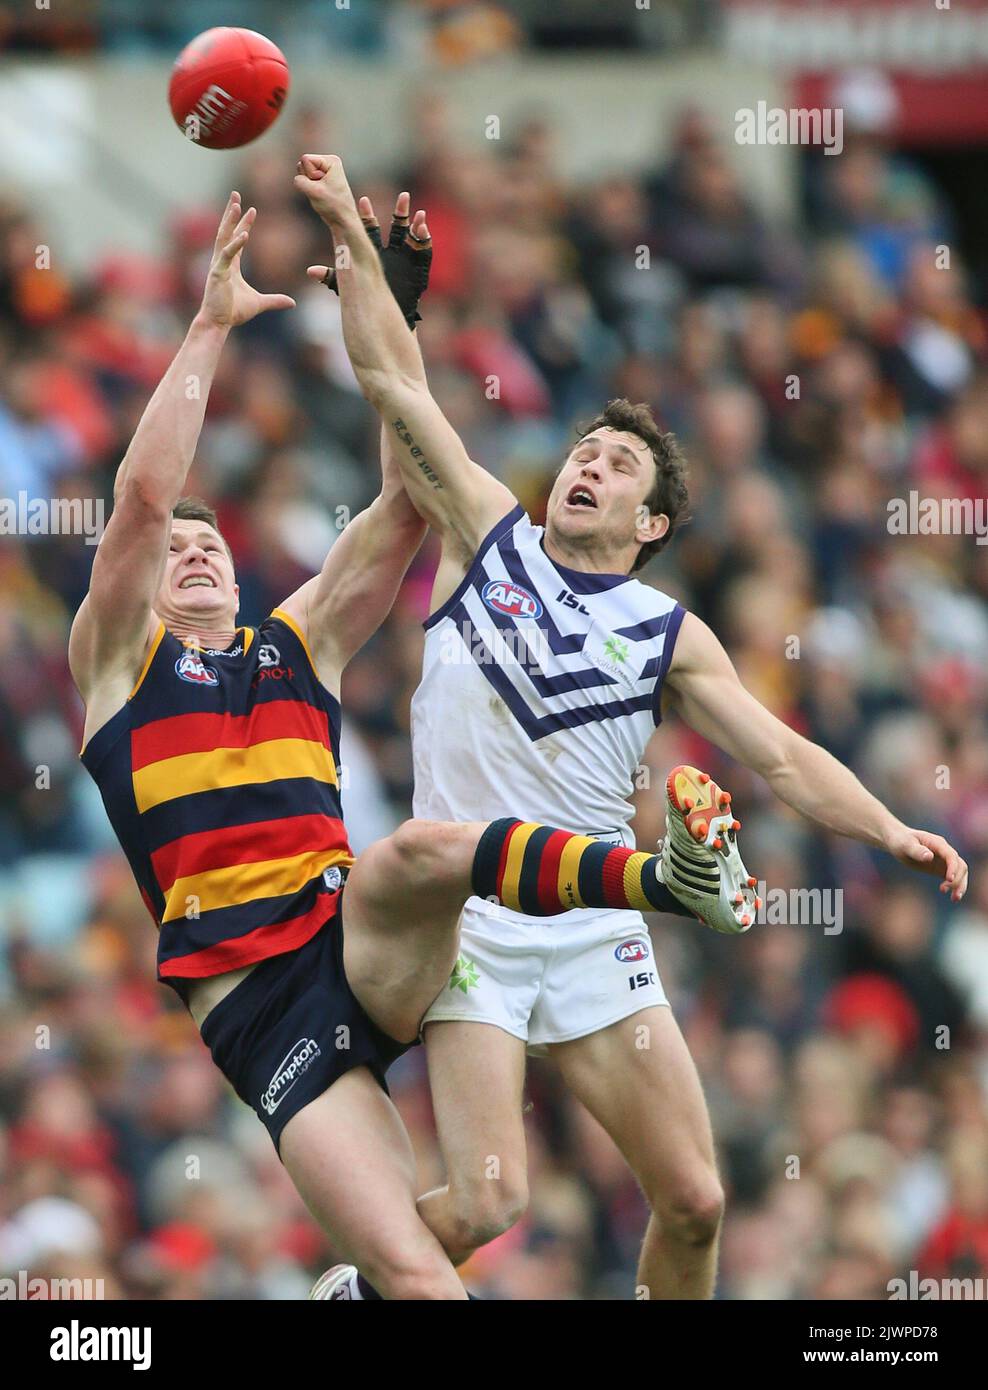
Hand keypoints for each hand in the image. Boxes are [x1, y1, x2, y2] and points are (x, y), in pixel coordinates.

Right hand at [198, 192, 295, 328]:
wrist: (218, 324)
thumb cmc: (233, 312)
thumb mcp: (260, 303)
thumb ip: (275, 300)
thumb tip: (292, 302)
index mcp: (231, 265)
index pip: (238, 238)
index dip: (244, 223)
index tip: (252, 209)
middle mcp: (222, 261)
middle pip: (227, 230)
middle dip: (231, 212)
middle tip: (236, 194)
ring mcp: (218, 265)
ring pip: (224, 237)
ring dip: (230, 220)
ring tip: (235, 204)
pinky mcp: (217, 273)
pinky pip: (227, 255)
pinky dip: (235, 243)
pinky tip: (244, 233)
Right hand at [293, 153, 354, 225]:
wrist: (342, 220)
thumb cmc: (333, 205)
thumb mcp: (313, 191)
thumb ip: (299, 180)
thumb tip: (297, 178)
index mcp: (332, 160)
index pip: (305, 159)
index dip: (310, 175)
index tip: (324, 186)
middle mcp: (328, 163)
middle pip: (302, 164)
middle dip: (308, 179)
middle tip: (322, 190)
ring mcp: (323, 171)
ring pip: (302, 173)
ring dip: (308, 185)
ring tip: (321, 193)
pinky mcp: (319, 180)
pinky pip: (304, 180)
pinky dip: (308, 189)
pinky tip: (319, 195)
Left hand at [307, 192, 431, 326]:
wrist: (384, 317)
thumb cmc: (365, 302)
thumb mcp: (347, 287)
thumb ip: (330, 277)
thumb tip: (310, 271)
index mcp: (374, 252)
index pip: (371, 229)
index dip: (368, 215)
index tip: (363, 200)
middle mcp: (391, 252)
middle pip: (396, 226)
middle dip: (400, 212)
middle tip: (403, 196)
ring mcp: (405, 259)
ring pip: (412, 236)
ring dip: (415, 223)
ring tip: (418, 213)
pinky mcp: (418, 269)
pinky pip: (424, 251)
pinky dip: (425, 240)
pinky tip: (424, 229)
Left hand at [885, 824, 968, 901]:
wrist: (898, 841)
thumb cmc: (901, 841)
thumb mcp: (905, 845)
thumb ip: (917, 851)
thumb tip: (930, 857)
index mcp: (938, 843)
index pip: (951, 856)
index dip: (953, 867)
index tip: (949, 879)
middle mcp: (944, 851)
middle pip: (960, 865)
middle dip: (957, 879)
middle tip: (943, 890)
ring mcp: (944, 860)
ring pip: (960, 872)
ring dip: (960, 885)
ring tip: (954, 899)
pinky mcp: (941, 868)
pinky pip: (953, 878)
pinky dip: (955, 887)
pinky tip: (952, 897)